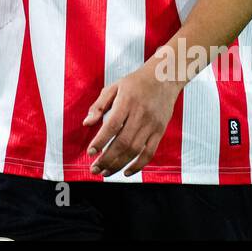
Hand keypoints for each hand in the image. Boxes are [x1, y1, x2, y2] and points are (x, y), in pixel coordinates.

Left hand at [82, 61, 183, 176]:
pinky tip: (126, 172)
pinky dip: (138, 165)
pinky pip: (149, 153)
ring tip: (105, 173)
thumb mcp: (114, 87)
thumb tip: (86, 124)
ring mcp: (152, 125)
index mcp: (127, 102)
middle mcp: (140, 115)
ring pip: (135, 151)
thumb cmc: (135, 82)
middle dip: (107, 159)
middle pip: (123, 142)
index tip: (90, 152)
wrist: (165, 77)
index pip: (112, 125)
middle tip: (94, 170)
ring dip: (119, 165)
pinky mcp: (160, 131)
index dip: (101, 141)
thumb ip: (99, 105)